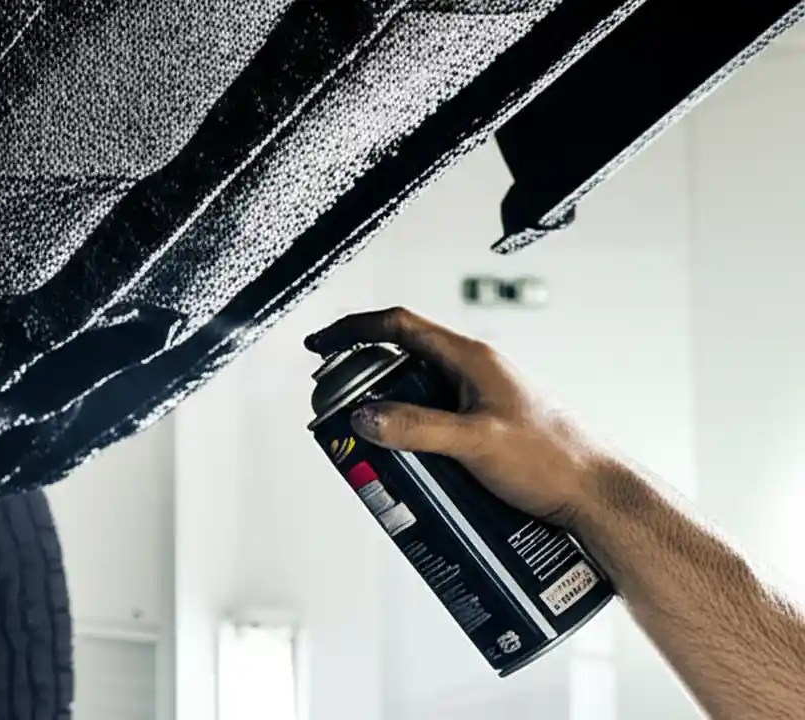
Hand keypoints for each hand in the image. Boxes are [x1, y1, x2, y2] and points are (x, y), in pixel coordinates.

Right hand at [305, 307, 613, 529]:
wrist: (595, 494)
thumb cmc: (552, 460)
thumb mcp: (475, 442)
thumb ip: (416, 427)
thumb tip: (365, 416)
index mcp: (470, 358)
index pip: (399, 326)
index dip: (353, 331)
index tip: (321, 345)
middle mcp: (471, 372)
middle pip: (400, 361)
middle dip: (362, 381)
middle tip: (335, 405)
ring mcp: (477, 399)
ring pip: (415, 395)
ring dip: (386, 414)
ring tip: (365, 443)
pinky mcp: (482, 427)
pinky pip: (432, 422)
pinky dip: (409, 436)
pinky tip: (404, 464)